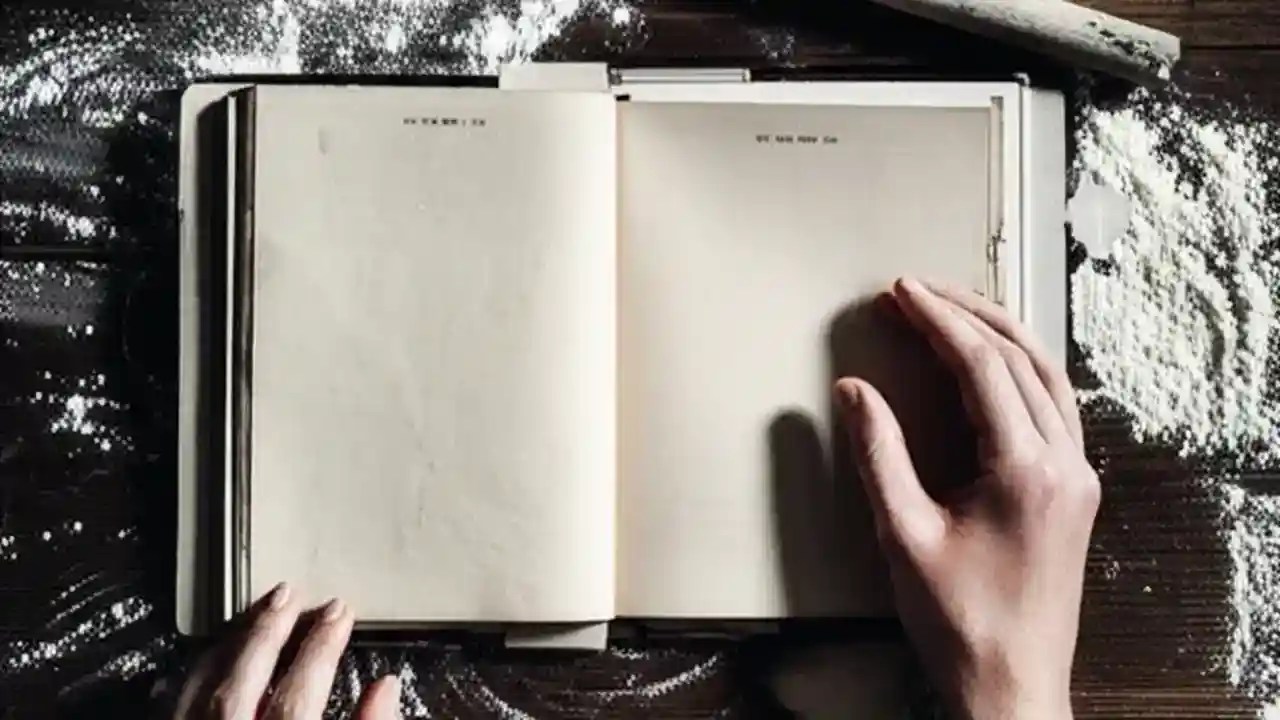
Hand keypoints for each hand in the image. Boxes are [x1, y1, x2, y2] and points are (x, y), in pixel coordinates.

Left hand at [174, 583, 399, 718]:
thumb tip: (385, 688)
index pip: (300, 691)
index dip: (322, 648)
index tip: (340, 613)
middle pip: (245, 678)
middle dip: (269, 630)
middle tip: (290, 592)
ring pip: (204, 688)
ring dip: (231, 644)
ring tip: (254, 612)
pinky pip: (172, 707)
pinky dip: (191, 679)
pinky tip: (206, 659)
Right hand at [836, 278, 1098, 719]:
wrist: (1011, 684)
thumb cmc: (958, 622)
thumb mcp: (902, 534)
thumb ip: (878, 454)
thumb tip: (854, 391)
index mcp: (1026, 470)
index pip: (981, 367)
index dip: (937, 321)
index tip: (900, 292)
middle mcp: (1064, 464)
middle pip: (1020, 359)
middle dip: (967, 314)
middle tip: (918, 289)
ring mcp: (1076, 477)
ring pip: (1047, 377)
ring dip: (1000, 334)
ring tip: (954, 307)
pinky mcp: (1074, 492)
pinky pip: (1055, 406)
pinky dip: (1021, 370)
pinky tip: (993, 364)